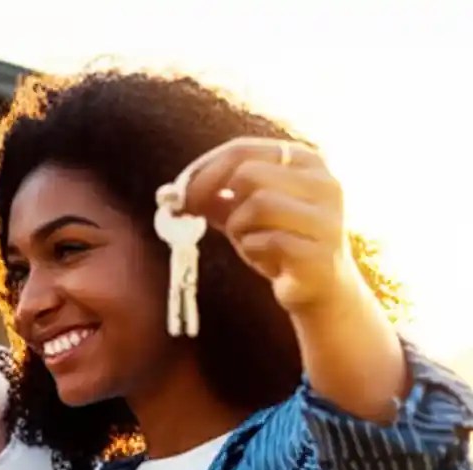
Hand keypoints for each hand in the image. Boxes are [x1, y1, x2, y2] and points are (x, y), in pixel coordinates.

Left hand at [179, 136, 405, 421]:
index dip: (203, 170)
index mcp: (305, 161)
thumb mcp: (244, 213)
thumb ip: (215, 196)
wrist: (320, 289)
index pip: (242, 149)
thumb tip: (171, 193)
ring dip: (239, 228)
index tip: (178, 194)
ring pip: (259, 204)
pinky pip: (268, 241)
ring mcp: (328, 217)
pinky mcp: (323, 252)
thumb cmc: (279, 242)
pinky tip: (267, 261)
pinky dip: (254, 251)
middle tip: (205, 219)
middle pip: (248, 173)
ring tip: (250, 242)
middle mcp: (324, 182)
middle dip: (220, 199)